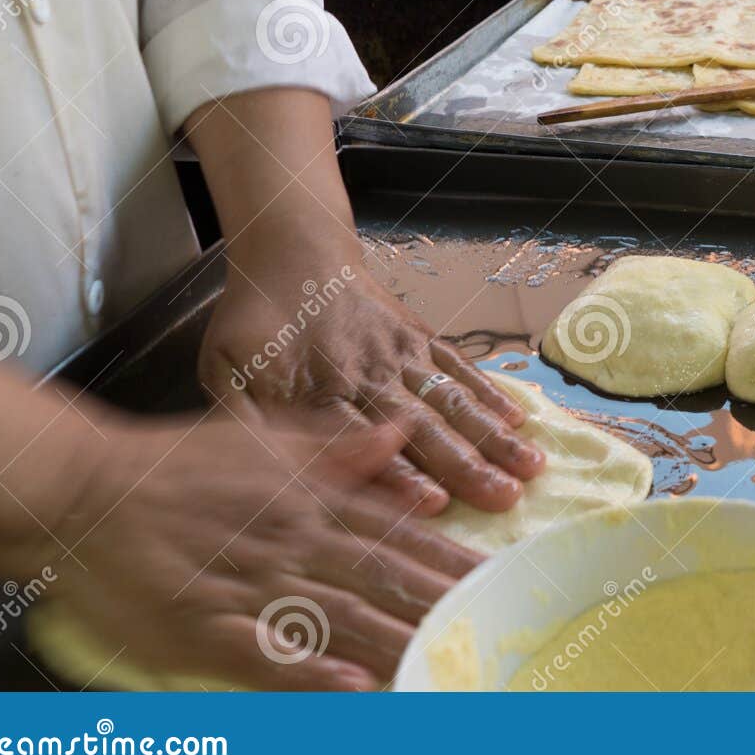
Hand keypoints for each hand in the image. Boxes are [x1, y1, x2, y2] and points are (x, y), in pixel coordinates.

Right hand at [51, 415, 478, 689]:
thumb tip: (399, 433)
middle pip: (382, 577)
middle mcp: (292, 544)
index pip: (395, 533)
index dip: (449, 557)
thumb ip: (335, 444)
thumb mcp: (262, 437)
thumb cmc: (176, 465)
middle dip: (441, 603)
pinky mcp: (207, 629)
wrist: (87, 491)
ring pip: (340, 618)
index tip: (498, 576)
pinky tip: (355, 687)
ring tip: (449, 660)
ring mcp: (252, 588)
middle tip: (495, 623)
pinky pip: (268, 656)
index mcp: (309, 501)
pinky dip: (312, 672)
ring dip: (397, 641)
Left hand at [199, 257, 544, 516]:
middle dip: (465, 464)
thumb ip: (242, 420)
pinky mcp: (422, 337)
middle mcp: (367, 373)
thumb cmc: (255, 321)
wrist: (292, 252)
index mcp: (315, 390)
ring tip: (530, 467)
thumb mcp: (224, 369)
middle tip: (504, 498)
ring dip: (491, 435)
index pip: (359, 440)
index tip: (433, 503)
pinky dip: (490, 392)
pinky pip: (460, 367)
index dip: (396, 473)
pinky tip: (519, 418)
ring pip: (451, 399)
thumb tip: (253, 473)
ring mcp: (401, 354)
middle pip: (420, 426)